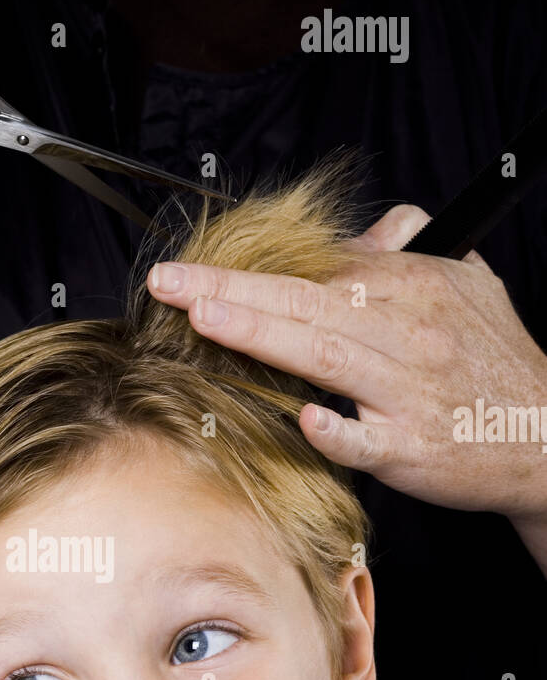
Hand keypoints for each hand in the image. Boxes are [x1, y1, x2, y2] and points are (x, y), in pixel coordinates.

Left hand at [147, 203, 546, 526]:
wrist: (546, 435)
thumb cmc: (495, 364)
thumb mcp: (468, 285)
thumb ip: (410, 254)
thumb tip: (367, 230)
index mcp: (415, 288)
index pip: (317, 270)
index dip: (248, 269)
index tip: (191, 269)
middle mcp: (409, 334)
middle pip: (307, 303)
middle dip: (232, 290)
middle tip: (170, 283)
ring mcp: (409, 393)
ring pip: (327, 357)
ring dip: (263, 336)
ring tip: (205, 320)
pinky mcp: (412, 449)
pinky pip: (365, 439)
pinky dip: (335, 429)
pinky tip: (301, 418)